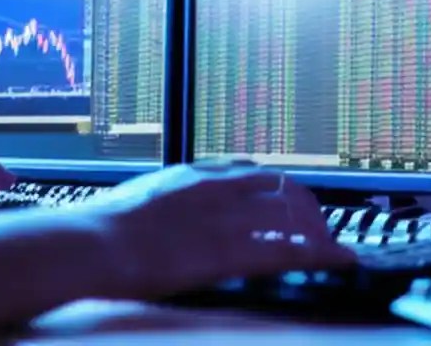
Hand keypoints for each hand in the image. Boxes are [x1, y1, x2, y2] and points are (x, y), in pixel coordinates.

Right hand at [79, 164, 355, 298]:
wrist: (92, 245)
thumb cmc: (101, 232)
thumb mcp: (137, 204)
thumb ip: (163, 205)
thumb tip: (164, 217)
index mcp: (192, 175)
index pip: (249, 170)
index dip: (275, 189)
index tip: (283, 204)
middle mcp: (217, 187)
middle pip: (281, 186)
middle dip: (305, 208)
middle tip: (317, 230)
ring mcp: (228, 216)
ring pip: (295, 213)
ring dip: (318, 231)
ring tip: (331, 249)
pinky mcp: (233, 249)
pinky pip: (291, 247)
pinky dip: (321, 254)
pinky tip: (338, 261)